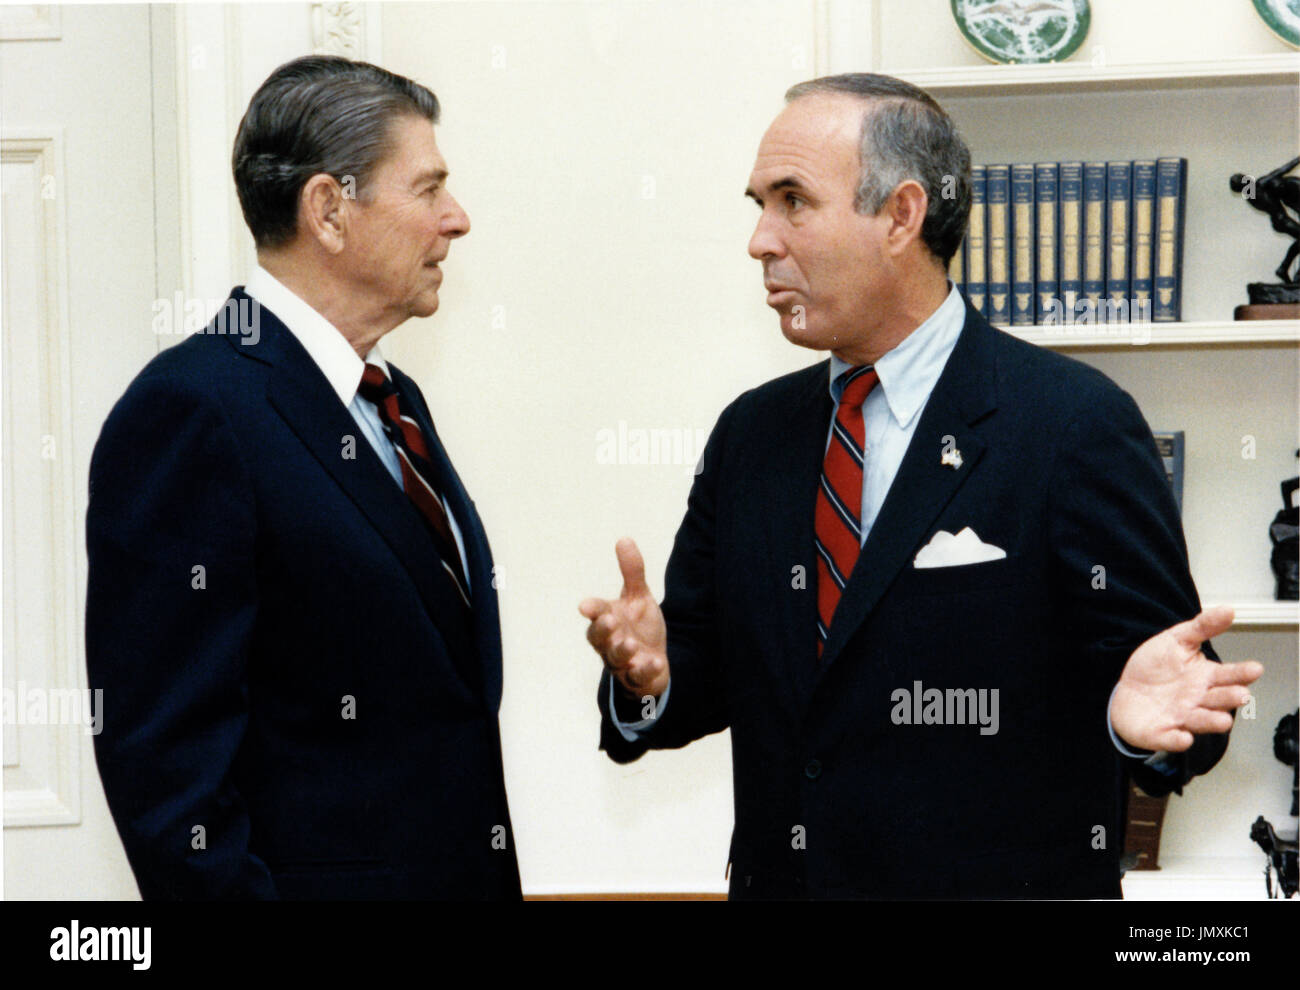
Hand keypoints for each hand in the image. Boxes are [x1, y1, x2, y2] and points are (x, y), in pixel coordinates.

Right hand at [579, 538, 669, 701]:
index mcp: (607, 620)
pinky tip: (655, 661)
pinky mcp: (637, 679)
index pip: (597, 614)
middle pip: (599, 639)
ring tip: (630, 643)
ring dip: (622, 651)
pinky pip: (638, 678)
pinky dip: (644, 670)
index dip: (593, 610)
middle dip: (603, 630)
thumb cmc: (639, 627)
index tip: (585, 606)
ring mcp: (623, 663)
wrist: (653, 662)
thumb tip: (624, 539)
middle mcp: (610, 643)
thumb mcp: (638, 598)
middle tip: (610, 621)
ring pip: (616, 660)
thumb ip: (632, 573)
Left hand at [1110, 605, 1263, 752]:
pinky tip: (1183, 737)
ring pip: (1202, 721)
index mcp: (1206, 678)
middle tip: (1240, 694)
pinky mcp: (1162, 733)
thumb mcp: (1176, 641)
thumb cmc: (1157, 667)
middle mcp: (1199, 700)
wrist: (1125, 690)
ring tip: (1222, 720)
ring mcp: (1182, 718)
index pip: (1229, 675)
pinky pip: (1171, 738)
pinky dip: (1177, 740)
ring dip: (1212, 721)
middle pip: (1220, 700)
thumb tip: (1228, 610)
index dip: (1242, 672)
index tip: (1255, 668)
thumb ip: (1202, 627)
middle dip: (1231, 698)